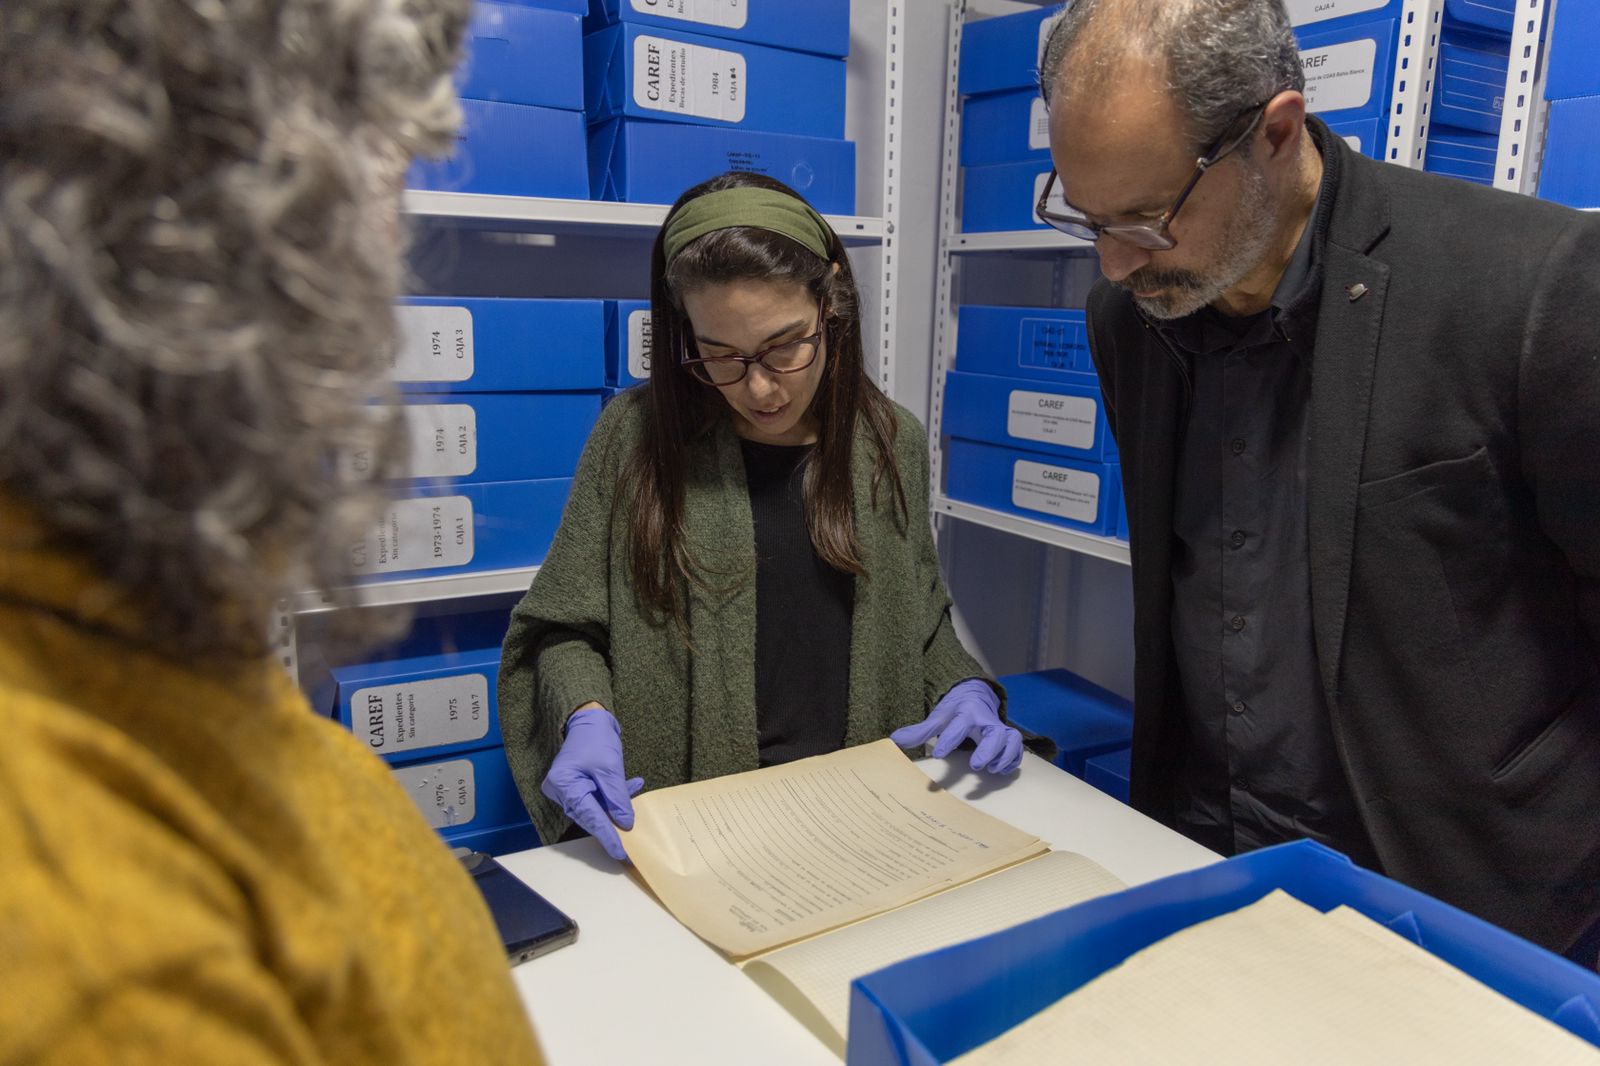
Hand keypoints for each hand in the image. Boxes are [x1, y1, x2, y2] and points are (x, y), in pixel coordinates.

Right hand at [540, 708, 643, 861]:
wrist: (589, 718)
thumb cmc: (595, 737)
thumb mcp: (610, 769)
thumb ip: (617, 798)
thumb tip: (625, 824)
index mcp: (563, 784)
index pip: (589, 816)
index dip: (607, 835)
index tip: (620, 852)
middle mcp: (560, 789)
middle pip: (589, 815)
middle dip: (612, 824)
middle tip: (631, 841)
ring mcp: (566, 789)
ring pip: (594, 808)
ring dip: (615, 805)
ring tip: (633, 797)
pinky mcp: (575, 786)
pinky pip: (595, 798)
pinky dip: (612, 796)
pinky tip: (633, 784)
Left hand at [890, 679, 1023, 775]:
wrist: (976, 696)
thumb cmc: (955, 711)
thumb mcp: (938, 718)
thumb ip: (919, 731)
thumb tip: (894, 740)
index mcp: (966, 713)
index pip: (959, 725)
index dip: (950, 739)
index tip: (938, 754)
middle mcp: (986, 720)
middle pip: (994, 732)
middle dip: (987, 749)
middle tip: (975, 766)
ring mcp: (1000, 729)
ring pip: (1011, 739)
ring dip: (1004, 756)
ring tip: (991, 769)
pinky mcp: (1009, 738)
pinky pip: (1017, 749)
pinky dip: (1012, 761)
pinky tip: (1000, 770)